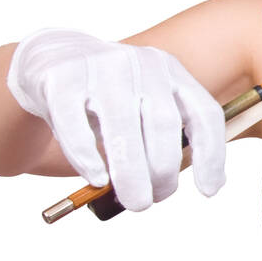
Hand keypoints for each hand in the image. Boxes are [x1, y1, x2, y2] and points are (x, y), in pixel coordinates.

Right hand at [6, 28, 226, 210]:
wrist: (50, 58)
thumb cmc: (107, 97)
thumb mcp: (146, 105)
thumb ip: (173, 139)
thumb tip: (211, 184)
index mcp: (170, 71)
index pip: (204, 113)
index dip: (211, 155)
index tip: (209, 190)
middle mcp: (141, 64)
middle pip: (163, 123)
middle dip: (163, 171)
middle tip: (152, 200)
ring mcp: (101, 67)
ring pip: (121, 127)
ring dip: (131, 173)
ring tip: (134, 201)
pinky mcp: (60, 78)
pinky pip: (75, 123)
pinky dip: (87, 157)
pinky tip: (96, 179)